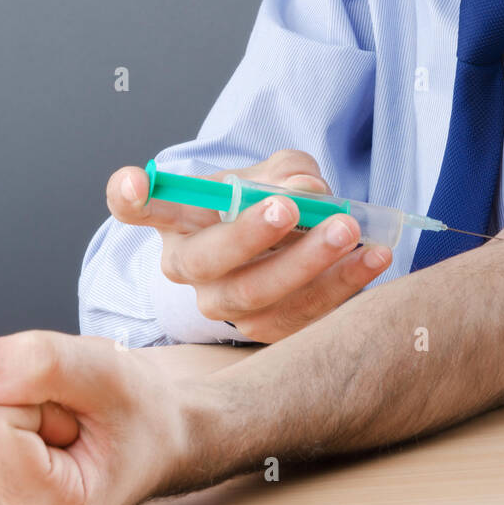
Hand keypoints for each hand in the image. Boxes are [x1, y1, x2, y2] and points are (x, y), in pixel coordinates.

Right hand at [106, 149, 392, 342]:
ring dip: (306, 263)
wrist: (293, 248)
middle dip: (247, 235)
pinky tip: (373, 257)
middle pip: (204, 260)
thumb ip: (288, 173)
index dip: (130, 196)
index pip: (136, 207)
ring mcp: (225, 307)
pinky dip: (343, 285)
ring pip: (255, 296)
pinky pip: (303, 316)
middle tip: (288, 208)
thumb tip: (307, 192)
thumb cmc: (271, 199)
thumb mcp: (276, 172)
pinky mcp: (268, 331)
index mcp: (177, 219)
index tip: (136, 184)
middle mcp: (190, 268)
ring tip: (346, 229)